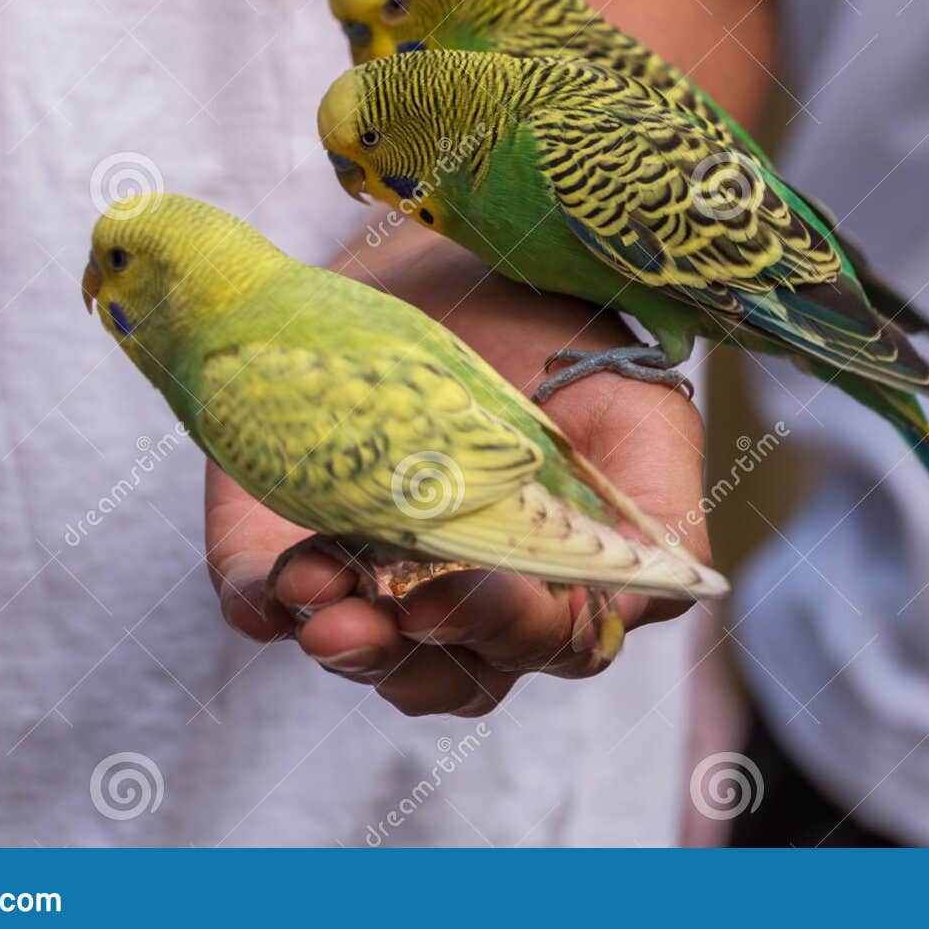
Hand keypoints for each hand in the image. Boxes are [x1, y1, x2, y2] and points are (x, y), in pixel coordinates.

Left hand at [204, 228, 709, 716]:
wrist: (438, 254)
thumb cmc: (550, 331)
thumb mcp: (635, 401)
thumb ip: (665, 502)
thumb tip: (652, 602)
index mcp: (561, 572)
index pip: (552, 645)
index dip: (520, 634)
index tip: (487, 586)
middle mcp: (470, 588)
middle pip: (461, 674)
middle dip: (428, 652)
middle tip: (399, 610)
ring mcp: (375, 571)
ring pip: (372, 659)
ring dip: (349, 645)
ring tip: (319, 592)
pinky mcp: (283, 538)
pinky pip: (263, 602)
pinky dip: (263, 604)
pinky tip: (272, 585)